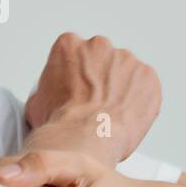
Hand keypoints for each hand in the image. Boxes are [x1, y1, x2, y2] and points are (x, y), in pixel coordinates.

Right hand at [23, 33, 161, 165]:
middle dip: (100, 77)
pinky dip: (140, 99)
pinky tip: (127, 116)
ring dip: (121, 87)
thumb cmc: (60, 125)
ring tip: (111, 113)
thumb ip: (50, 88)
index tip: (77, 90)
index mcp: (69, 45)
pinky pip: (146, 86)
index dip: (76, 75)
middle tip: (95, 103)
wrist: (83, 141)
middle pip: (102, 58)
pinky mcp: (148, 76)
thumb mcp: (37, 102)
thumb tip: (53, 96)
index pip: (74, 53)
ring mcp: (126, 59)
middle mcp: (98, 45)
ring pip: (125, 72)